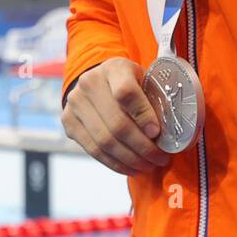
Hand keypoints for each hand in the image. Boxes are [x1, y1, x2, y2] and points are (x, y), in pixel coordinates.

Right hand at [61, 57, 171, 176]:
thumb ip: (153, 98)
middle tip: (160, 158)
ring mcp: (75, 103)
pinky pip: (93, 150)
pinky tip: (131, 168)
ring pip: (105, 141)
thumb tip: (167, 131)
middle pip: (117, 123)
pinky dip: (115, 163)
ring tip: (148, 165)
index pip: (126, 92)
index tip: (157, 132)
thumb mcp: (142, 80)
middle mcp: (89, 83)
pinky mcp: (68, 122)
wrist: (95, 81)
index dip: (143, 114)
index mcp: (113, 68)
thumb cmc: (127, 83)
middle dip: (143, 147)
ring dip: (130, 159)